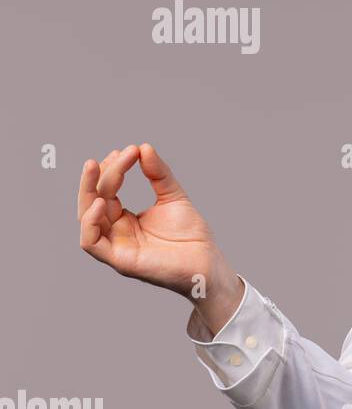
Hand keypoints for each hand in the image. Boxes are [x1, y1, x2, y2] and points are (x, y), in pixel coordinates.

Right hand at [77, 143, 237, 302]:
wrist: (207, 262)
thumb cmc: (191, 235)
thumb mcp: (173, 197)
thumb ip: (158, 174)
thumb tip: (144, 147)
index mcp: (124, 219)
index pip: (108, 190)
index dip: (115, 169)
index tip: (130, 151)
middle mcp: (115, 232)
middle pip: (93, 201)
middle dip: (96, 177)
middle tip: (109, 155)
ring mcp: (115, 246)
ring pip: (87, 218)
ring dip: (88, 192)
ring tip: (98, 168)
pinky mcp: (120, 260)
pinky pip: (91, 243)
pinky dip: (90, 222)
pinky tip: (102, 202)